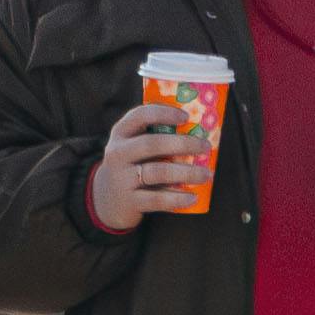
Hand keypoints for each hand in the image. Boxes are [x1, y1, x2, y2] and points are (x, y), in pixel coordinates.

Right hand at [91, 102, 211, 230]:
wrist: (107, 200)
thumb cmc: (133, 166)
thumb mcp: (135, 146)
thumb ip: (157, 136)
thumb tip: (200, 131)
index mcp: (122, 133)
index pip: (140, 115)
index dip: (163, 113)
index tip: (186, 116)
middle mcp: (118, 153)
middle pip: (151, 144)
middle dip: (182, 144)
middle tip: (205, 147)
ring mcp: (121, 178)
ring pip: (157, 172)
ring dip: (186, 172)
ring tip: (206, 174)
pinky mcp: (129, 201)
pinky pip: (156, 199)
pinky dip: (177, 198)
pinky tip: (193, 197)